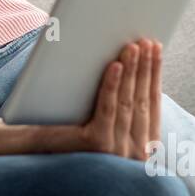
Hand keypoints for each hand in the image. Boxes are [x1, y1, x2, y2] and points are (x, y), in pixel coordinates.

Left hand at [73, 39, 163, 160]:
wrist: (38, 153)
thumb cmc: (71, 131)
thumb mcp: (104, 119)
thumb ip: (121, 101)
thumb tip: (133, 59)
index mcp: (142, 146)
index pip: (152, 102)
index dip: (155, 73)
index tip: (156, 48)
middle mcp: (135, 152)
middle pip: (141, 100)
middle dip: (146, 68)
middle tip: (146, 42)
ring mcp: (118, 150)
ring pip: (127, 101)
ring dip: (132, 71)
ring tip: (133, 47)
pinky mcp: (98, 145)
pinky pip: (108, 108)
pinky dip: (112, 85)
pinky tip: (115, 65)